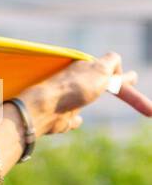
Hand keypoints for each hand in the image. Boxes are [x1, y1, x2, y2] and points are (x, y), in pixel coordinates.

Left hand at [19, 52, 151, 134]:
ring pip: (83, 100)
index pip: (114, 76)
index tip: (140, 93)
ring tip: (90, 96)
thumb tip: (116, 63)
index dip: (127, 84)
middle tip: (127, 83)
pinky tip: (75, 121)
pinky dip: (74, 121)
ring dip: (88, 98)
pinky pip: (71, 120)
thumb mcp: (100, 69)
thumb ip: (111, 63)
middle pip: (99, 85)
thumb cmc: (75, 88)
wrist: (45, 108)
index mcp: (86, 70)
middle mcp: (76, 84)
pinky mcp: (61, 119)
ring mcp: (68, 102)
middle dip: (111, 85)